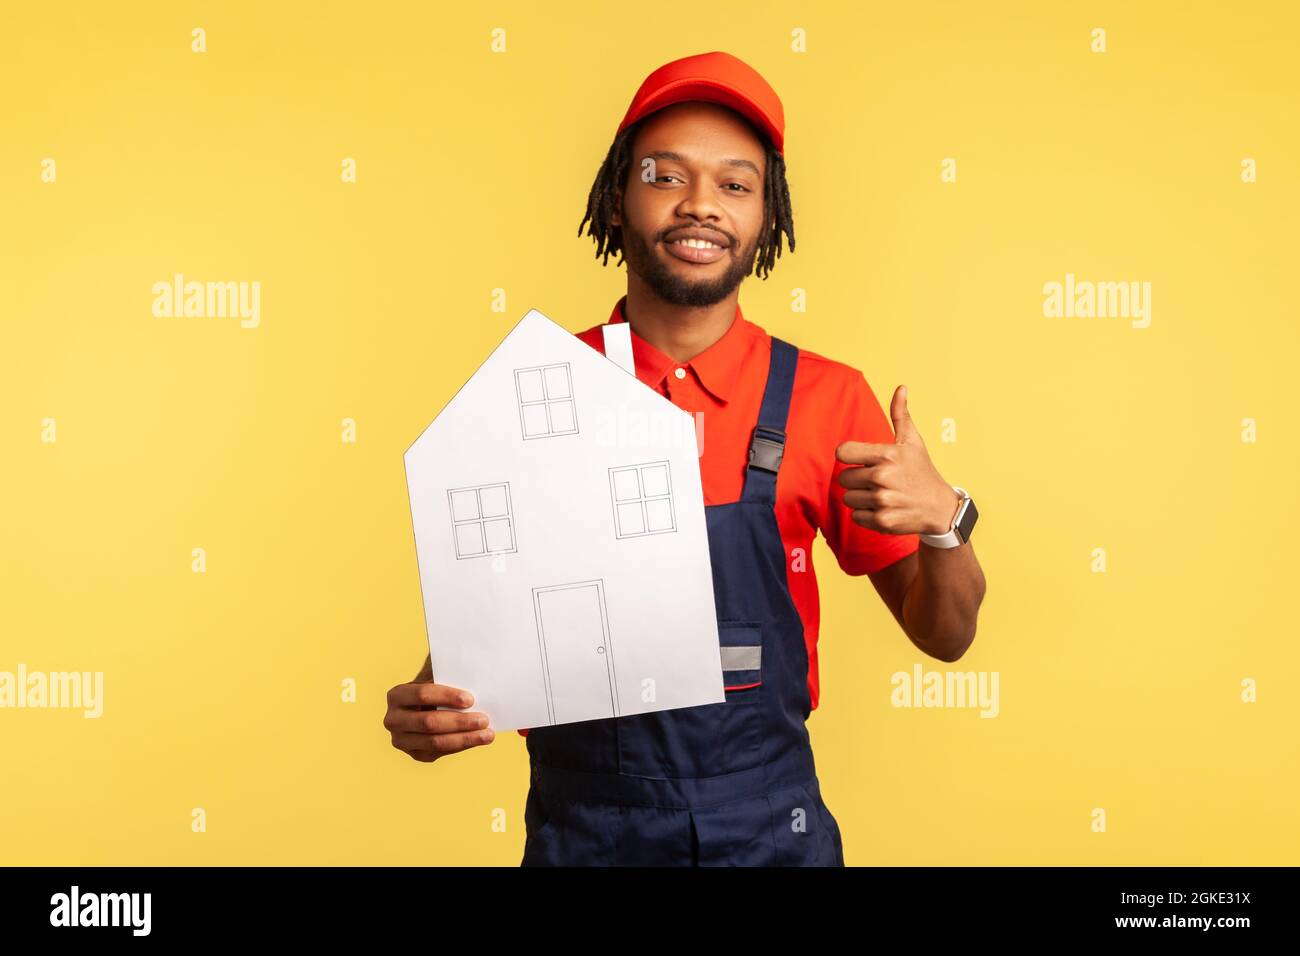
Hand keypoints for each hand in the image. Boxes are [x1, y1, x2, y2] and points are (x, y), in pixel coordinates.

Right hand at [384, 680, 494, 762]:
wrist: (425, 705)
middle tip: (484, 719)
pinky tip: (476, 740)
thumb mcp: (436, 675)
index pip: (422, 694)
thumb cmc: (435, 686)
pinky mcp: (414, 753)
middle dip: (459, 722)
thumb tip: (473, 668)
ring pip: (435, 742)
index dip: (447, 697)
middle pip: (429, 722)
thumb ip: (447, 672)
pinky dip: (460, 746)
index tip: (471, 699)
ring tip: (487, 734)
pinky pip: (439, 752)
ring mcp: (401, 740)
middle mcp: (393, 719)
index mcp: (397, 695)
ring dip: (464, 738)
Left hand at [835, 385, 961, 534]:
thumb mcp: (913, 441)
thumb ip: (900, 415)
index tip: (860, 459)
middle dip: (857, 479)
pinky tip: (883, 508)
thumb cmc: (922, 471)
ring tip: (880, 494)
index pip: (842, 452)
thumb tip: (901, 388)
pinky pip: (856, 516)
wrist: (940, 508)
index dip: (849, 456)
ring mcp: (883, 501)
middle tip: (877, 480)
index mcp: (887, 455)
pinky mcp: (882, 521)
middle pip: (844, 478)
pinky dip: (866, 514)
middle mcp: (883, 477)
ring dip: (860, 497)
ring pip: (848, 498)